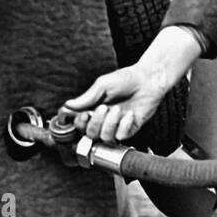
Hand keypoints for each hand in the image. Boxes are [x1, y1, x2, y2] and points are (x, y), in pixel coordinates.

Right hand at [63, 26, 200, 142]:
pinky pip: (121, 136)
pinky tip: (129, 114)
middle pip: (90, 134)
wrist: (148, 80)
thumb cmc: (126, 79)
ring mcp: (116, 126)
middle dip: (96, 122)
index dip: (79, 123)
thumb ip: (86, 97)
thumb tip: (67, 106)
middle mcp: (104, 119)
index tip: (84, 115)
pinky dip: (124, 125)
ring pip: (105, 137)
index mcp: (94, 108)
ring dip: (110, 124)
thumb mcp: (103, 85)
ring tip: (118, 109)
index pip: (80, 124)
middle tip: (104, 108)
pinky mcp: (130, 129)